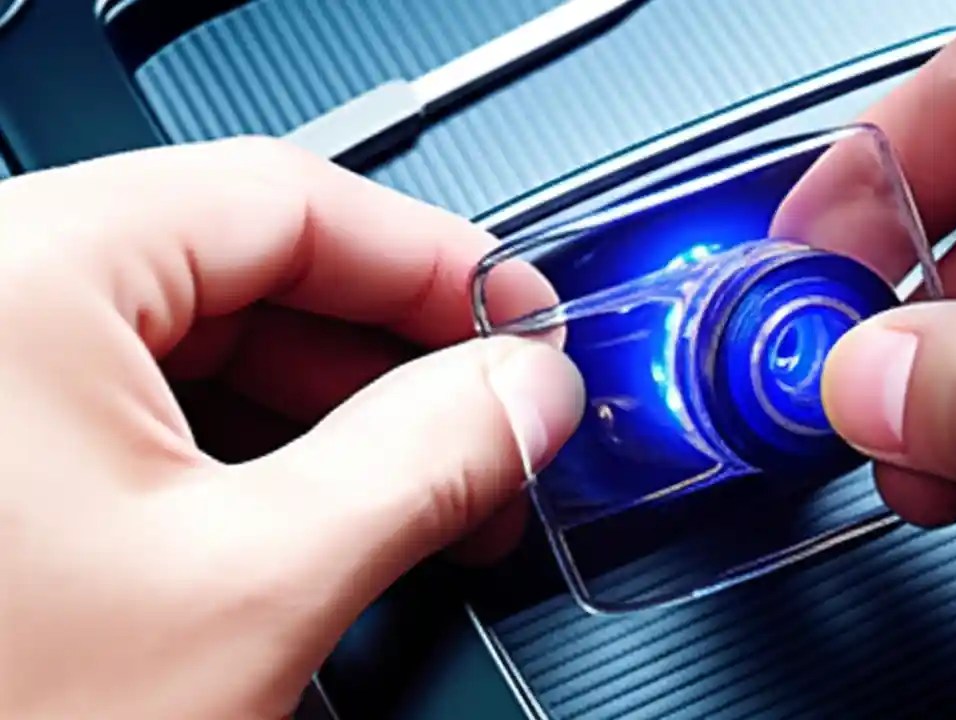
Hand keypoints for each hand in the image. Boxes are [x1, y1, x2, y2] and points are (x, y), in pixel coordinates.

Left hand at [0, 138, 583, 718]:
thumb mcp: (251, 589)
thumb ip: (425, 461)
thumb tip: (523, 392)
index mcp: (13, 274)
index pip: (287, 202)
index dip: (433, 265)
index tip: (518, 324)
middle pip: (249, 271)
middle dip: (391, 363)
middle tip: (491, 429)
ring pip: (204, 347)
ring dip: (333, 420)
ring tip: (425, 498)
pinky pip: (147, 410)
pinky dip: (252, 457)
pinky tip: (324, 520)